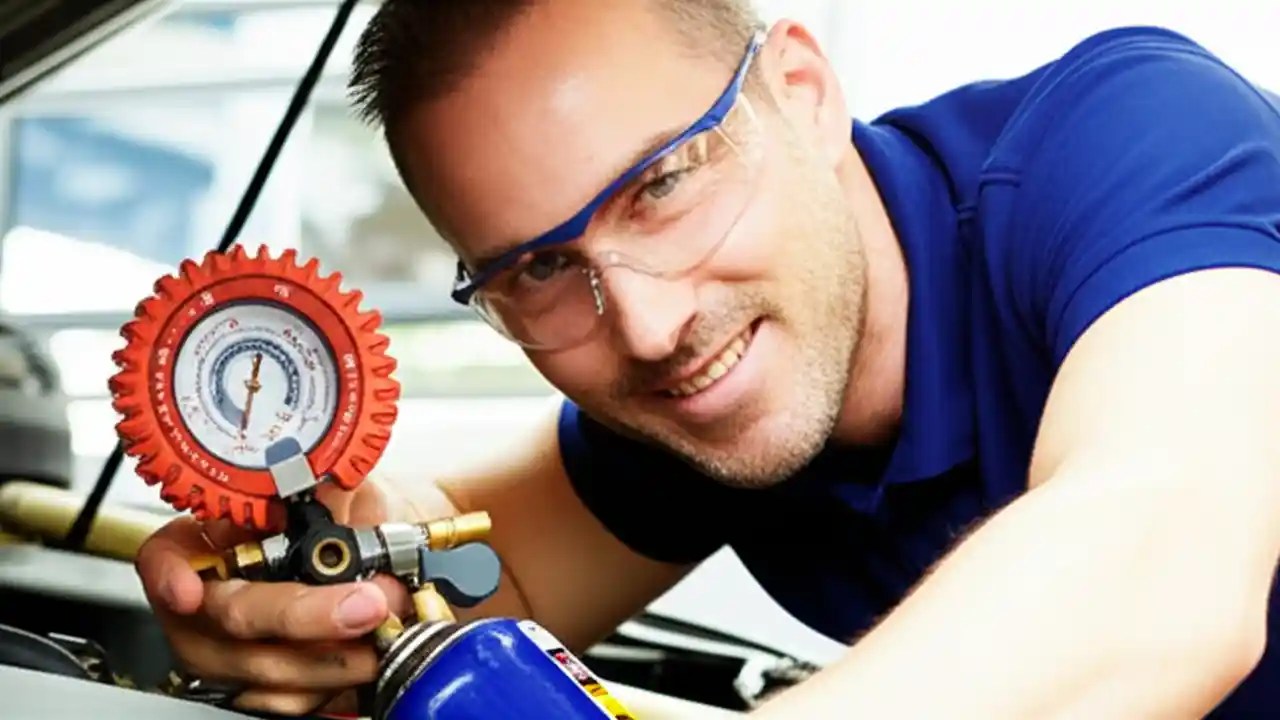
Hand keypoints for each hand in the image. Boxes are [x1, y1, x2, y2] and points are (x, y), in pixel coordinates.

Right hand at [134, 482, 411, 715]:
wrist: (383, 555)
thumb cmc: (351, 514)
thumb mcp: (347, 489)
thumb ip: (341, 500)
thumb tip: (349, 518)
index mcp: (219, 532)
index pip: (166, 553)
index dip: (167, 574)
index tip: (187, 590)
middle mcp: (212, 594)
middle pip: (229, 617)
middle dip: (304, 616)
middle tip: (367, 604)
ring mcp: (228, 646)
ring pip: (255, 668)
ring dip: (328, 658)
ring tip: (383, 631)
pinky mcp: (259, 685)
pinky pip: (278, 700)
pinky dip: (326, 686)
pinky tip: (362, 659)